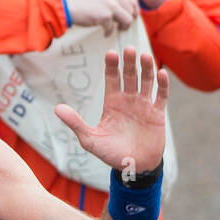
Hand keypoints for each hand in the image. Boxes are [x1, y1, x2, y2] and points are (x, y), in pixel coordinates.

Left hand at [55, 47, 167, 172]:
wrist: (133, 169)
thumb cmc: (111, 154)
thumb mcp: (91, 140)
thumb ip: (75, 123)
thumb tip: (57, 109)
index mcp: (112, 103)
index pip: (112, 79)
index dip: (111, 66)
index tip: (110, 54)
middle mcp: (128, 100)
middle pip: (129, 75)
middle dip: (129, 62)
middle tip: (128, 50)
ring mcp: (143, 105)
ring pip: (146, 81)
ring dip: (146, 68)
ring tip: (144, 56)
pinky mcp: (157, 114)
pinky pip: (161, 96)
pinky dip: (162, 85)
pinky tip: (161, 73)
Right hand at [65, 0, 139, 35]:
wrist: (70, 4)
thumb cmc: (85, 2)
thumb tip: (126, 11)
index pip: (133, 1)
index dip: (134, 12)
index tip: (131, 19)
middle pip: (132, 12)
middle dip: (127, 22)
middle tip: (120, 27)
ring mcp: (111, 5)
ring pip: (127, 20)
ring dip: (122, 27)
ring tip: (114, 29)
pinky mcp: (105, 16)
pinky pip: (112, 28)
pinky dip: (108, 32)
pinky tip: (103, 32)